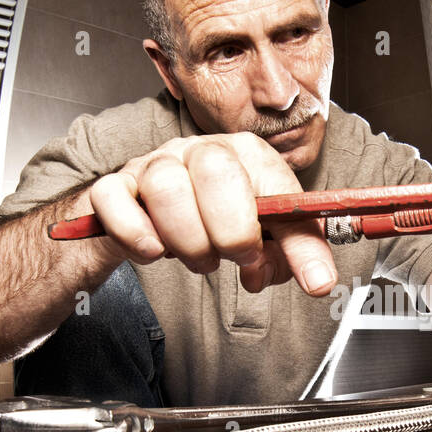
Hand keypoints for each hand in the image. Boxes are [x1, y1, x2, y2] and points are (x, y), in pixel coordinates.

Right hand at [85, 131, 336, 295]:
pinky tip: (154, 252)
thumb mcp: (268, 238)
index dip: (286, 235)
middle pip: (214, 171)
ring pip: (165, 186)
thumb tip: (318, 281)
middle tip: (232, 259)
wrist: (155, 222)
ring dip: (186, 240)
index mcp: (248, 155)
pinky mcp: (115, 186)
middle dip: (229, 232)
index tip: (285, 270)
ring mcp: (154, 163)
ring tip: (199, 259)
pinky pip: (114, 198)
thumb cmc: (217, 222)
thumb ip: (296, 255)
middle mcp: (200, 150)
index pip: (275, 185)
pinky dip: (135, 234)